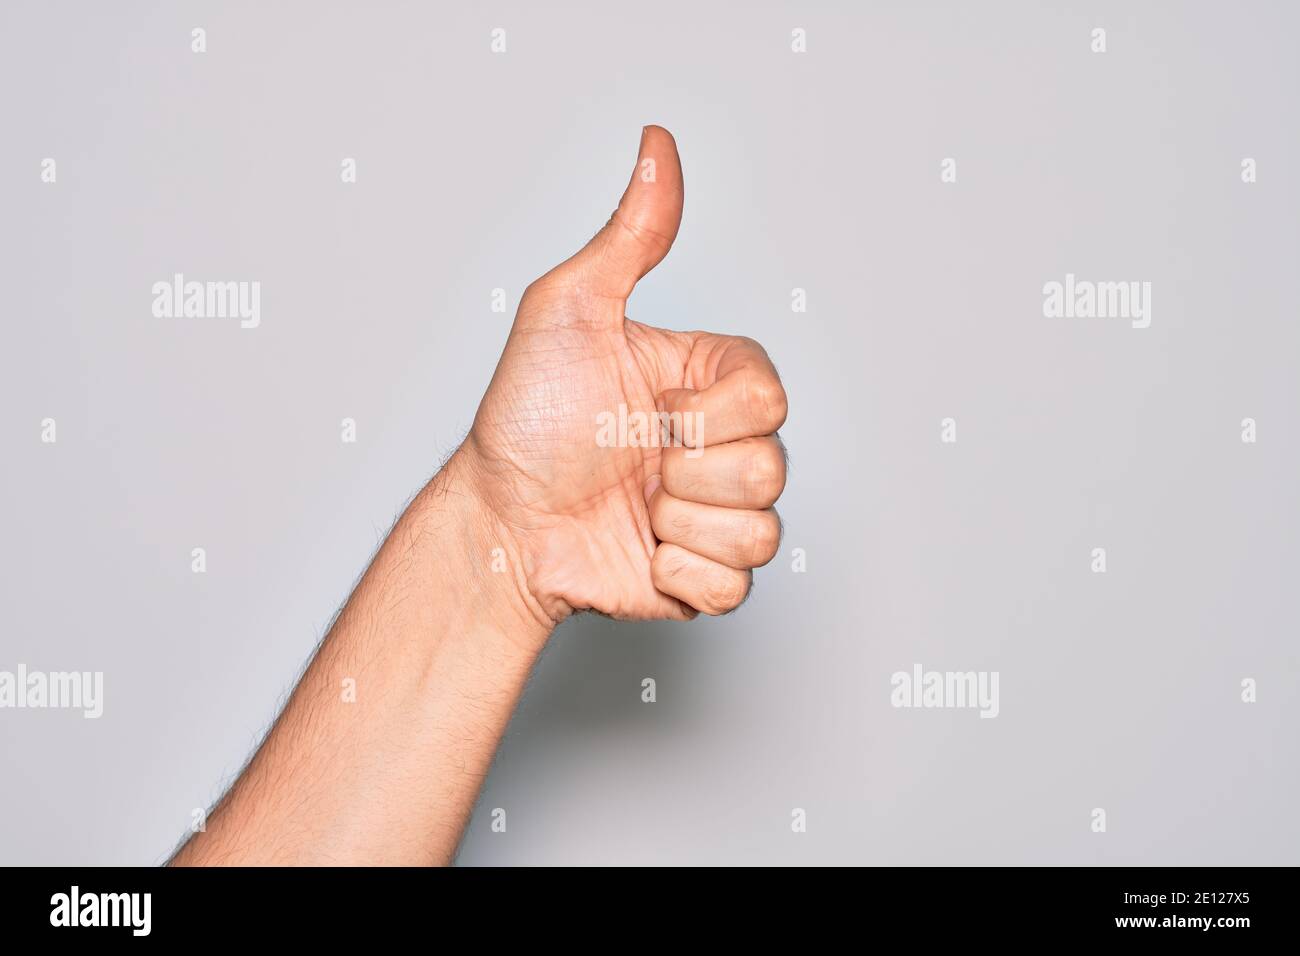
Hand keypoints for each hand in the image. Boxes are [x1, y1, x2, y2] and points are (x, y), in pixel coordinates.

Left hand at [460, 126, 788, 625]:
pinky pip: (737, 585)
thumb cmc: (526, 418)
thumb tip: (658, 145)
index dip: (711, 411)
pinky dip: (681, 574)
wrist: (499, 522)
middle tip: (633, 461)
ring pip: (761, 530)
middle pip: (774, 465)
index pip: (770, 394)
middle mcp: (720, 447)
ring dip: (680, 522)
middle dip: (687, 470)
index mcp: (706, 384)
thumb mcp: (569, 311)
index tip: (653, 408)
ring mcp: (714, 514)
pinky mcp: (704, 579)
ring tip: (634, 508)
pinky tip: (642, 551)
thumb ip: (630, 236)